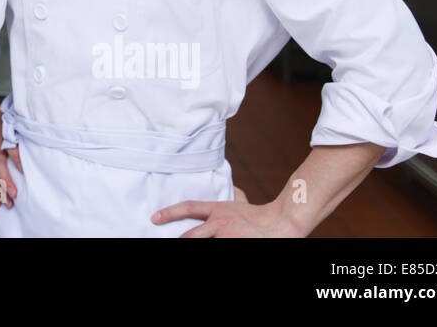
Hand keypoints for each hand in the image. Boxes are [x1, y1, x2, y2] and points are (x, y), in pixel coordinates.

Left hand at [151, 188, 306, 237]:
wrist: (282, 223)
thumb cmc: (262, 215)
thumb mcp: (241, 201)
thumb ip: (232, 196)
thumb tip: (230, 188)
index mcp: (218, 210)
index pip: (188, 207)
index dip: (169, 213)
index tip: (154, 218)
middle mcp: (218, 224)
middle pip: (189, 236)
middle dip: (180, 241)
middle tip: (167, 241)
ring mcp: (224, 237)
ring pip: (199, 242)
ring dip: (196, 242)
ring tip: (190, 243)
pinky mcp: (231, 244)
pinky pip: (216, 248)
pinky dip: (213, 245)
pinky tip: (220, 243)